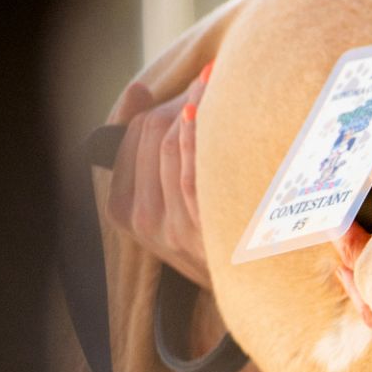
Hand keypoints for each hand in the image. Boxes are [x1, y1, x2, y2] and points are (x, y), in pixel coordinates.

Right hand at [106, 66, 210, 285]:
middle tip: (210, 86)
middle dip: (178, 105)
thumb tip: (139, 90)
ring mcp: (170, 228)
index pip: (131, 135)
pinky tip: (216, 119)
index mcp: (124, 208)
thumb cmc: (210, 230)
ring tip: (218, 90)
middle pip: (150, 134)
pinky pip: (192, 171)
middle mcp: (142, 219)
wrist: (248, 286)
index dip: (159, 107)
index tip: (187, 90)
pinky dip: (201, 136)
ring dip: (194, 109)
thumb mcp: (171, 197)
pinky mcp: (200, 231)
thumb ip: (150, 147)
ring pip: (169, 145)